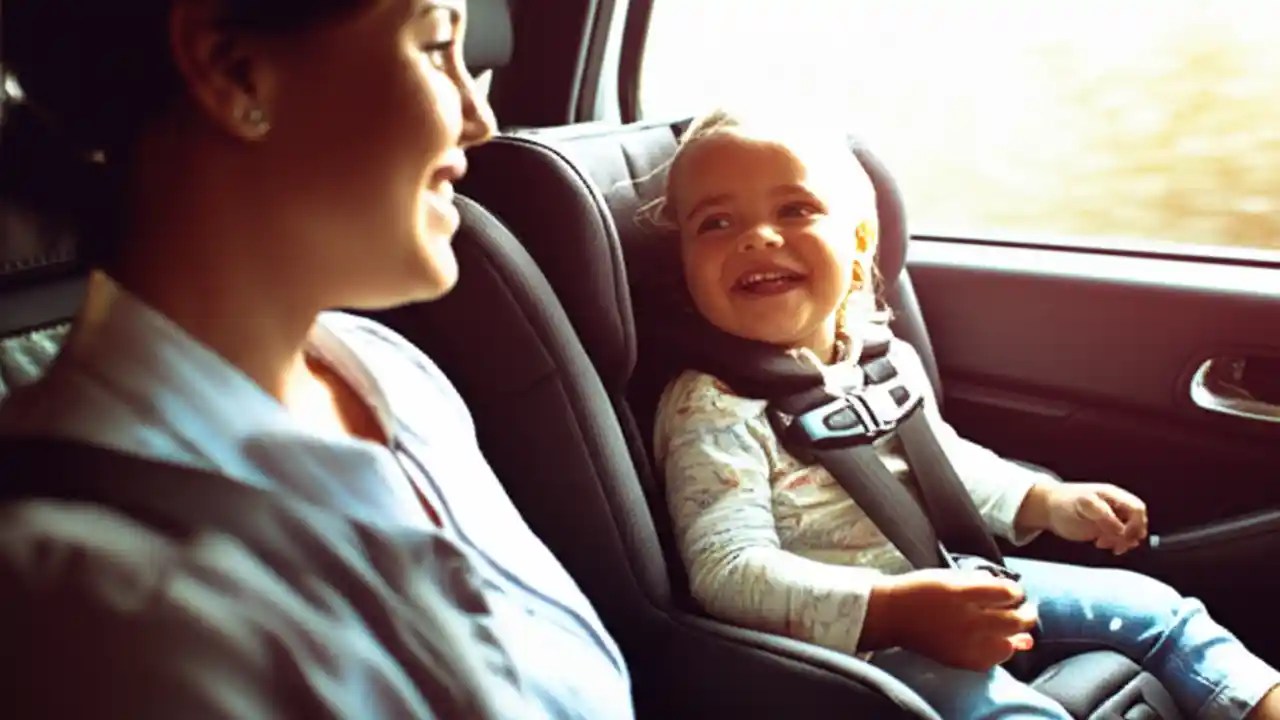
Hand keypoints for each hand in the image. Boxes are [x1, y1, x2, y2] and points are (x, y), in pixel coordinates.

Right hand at [863, 569, 1037, 671]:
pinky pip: (994, 660)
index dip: (1016, 591)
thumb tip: (1011, 591)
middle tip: (1025, 609)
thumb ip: (982, 582)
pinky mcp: (963, 660)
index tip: (1012, 591)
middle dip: (1026, 613)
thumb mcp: (950, 576)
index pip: (1007, 593)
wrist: (893, 616)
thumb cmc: (921, 589)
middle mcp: (968, 620)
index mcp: (962, 593)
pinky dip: (1000, 651)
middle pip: (1015, 621)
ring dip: (1016, 634)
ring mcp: (966, 644)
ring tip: (1012, 628)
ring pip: (1009, 644)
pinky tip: (996, 642)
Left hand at [1032, 482, 1148, 553]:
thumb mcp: (1083, 506)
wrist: (1049, 507)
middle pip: (1138, 521)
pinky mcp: (1106, 527)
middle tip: (1115, 544)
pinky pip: (1121, 536)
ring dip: (1123, 541)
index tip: (1121, 536)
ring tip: (1102, 543)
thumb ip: (1103, 515)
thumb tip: (1121, 530)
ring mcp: (1112, 516)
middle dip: (1130, 535)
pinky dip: (1116, 543)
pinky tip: (1101, 544)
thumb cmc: (1064, 504)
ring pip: (1131, 530)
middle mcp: (1116, 504)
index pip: (1136, 509)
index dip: (1134, 525)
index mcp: (1112, 495)